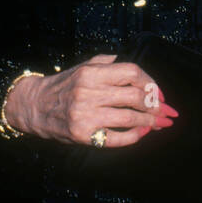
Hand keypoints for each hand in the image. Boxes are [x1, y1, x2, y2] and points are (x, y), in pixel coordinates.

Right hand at [3, 54, 177, 146]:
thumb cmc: (64, 85)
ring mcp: (86, 115)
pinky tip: (142, 132)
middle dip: (156, 105)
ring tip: (160, 123)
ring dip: (150, 121)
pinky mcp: (84, 135)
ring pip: (130, 118)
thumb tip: (142, 75)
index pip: (132, 73)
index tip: (159, 93)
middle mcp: (89, 92)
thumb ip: (111, 64)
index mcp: (91, 73)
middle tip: (166, 111)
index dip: (151, 83)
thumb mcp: (84, 66)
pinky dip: (135, 136)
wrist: (35, 106)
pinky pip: (118, 138)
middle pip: (135, 97)